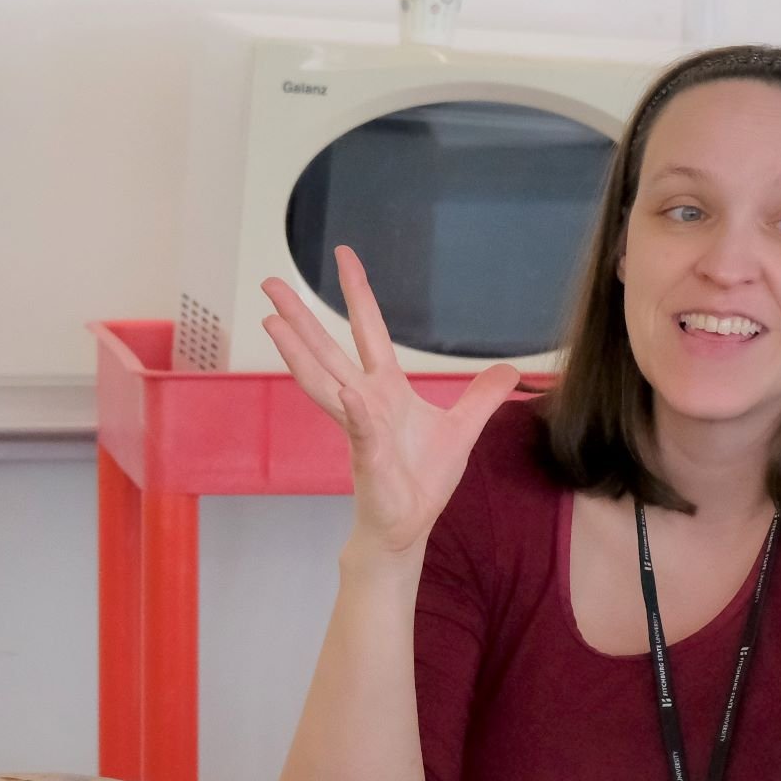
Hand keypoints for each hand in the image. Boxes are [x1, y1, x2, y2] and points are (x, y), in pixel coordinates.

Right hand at [260, 245, 519, 555]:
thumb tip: (510, 370)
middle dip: (299, 317)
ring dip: (299, 354)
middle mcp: (363, 402)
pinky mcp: (368, 458)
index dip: (358, 292)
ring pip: (323, 383)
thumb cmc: (423, 480)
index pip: (368, 330)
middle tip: (269, 283)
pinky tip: (348, 394)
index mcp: (385, 389)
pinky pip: (360, 430)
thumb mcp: (462, 430)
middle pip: (327, 349)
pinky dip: (355, 413)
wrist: (408, 526)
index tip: (343, 254)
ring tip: (273, 324)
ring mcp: (359, 428)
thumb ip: (482, 397)